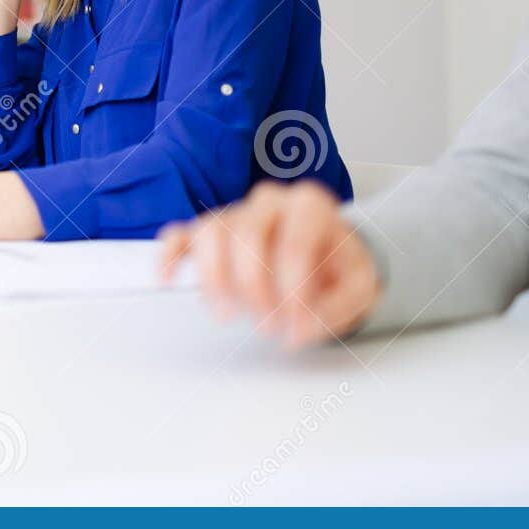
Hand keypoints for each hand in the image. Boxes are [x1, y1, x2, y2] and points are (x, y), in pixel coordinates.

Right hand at [158, 181, 380, 347]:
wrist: (326, 255)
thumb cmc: (339, 267)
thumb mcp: (360, 286)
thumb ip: (338, 306)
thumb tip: (301, 327)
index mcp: (310, 205)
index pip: (294, 243)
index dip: (294, 291)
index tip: (297, 326)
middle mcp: (270, 201)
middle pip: (248, 236)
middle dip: (255, 289)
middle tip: (268, 326)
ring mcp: (236, 212)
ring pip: (210, 231)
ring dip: (215, 278)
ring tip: (228, 314)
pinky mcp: (210, 231)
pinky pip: (179, 234)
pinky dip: (169, 256)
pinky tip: (168, 280)